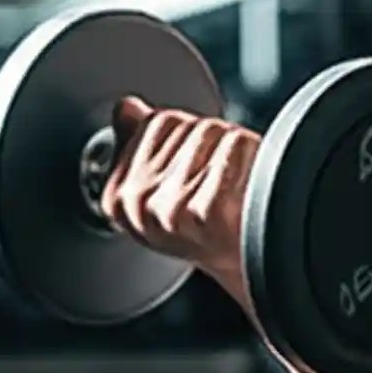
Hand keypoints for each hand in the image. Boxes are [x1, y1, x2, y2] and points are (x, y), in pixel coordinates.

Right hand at [101, 97, 259, 293]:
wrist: (251, 264)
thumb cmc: (211, 229)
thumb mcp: (163, 190)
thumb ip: (140, 143)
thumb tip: (127, 108)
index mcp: (119, 198)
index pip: (156, 122)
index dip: (189, 138)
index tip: (198, 174)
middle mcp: (139, 205)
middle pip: (188, 127)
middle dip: (213, 145)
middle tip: (222, 186)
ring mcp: (171, 208)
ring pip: (212, 132)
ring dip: (235, 151)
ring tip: (235, 189)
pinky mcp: (205, 209)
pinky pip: (233, 146)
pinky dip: (252, 158)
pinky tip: (248, 191)